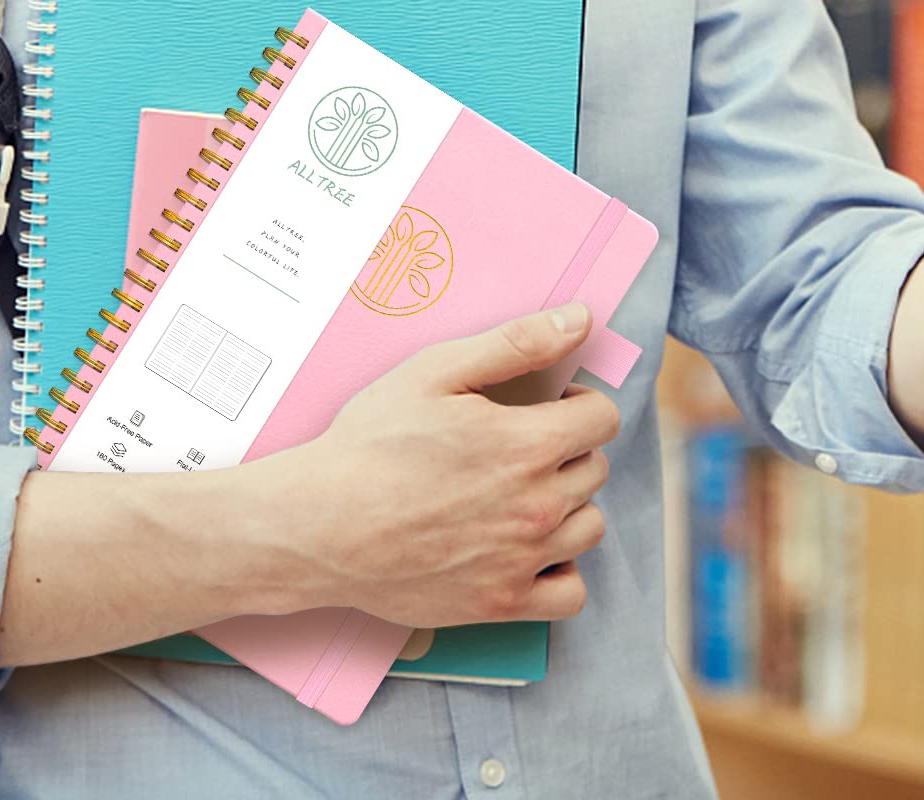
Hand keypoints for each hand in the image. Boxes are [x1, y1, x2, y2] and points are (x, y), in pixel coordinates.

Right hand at [281, 304, 618, 629]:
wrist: (321, 523)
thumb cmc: (371, 442)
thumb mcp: (435, 371)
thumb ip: (515, 343)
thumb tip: (579, 320)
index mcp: (526, 444)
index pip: (601, 419)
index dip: (578, 402)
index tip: (550, 404)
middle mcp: (536, 506)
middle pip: (595, 469)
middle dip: (569, 448)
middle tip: (521, 443)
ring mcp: (521, 561)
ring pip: (590, 526)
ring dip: (569, 504)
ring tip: (523, 491)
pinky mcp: (502, 604)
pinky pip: (571, 593)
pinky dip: (562, 569)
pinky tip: (529, 547)